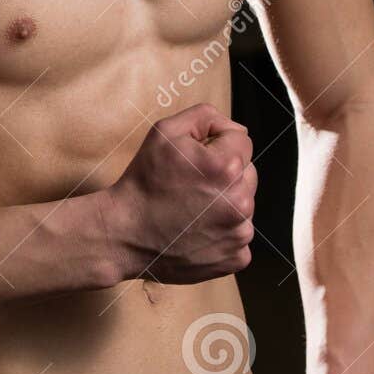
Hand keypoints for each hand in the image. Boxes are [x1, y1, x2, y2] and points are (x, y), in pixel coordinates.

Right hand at [106, 102, 255, 284]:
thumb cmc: (144, 183)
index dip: (217, 143)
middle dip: (225, 174)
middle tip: (192, 184)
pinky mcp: (236, 258)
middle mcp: (241, 201)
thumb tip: (233, 127)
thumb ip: (205, 115)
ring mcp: (240, 233)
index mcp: (227, 167)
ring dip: (226, 203)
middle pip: (247, 173)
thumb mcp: (165, 131)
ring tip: (193, 208)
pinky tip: (198, 231)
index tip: (196, 159)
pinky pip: (239, 234)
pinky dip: (223, 232)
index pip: (241, 139)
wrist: (125, 234)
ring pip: (244, 204)